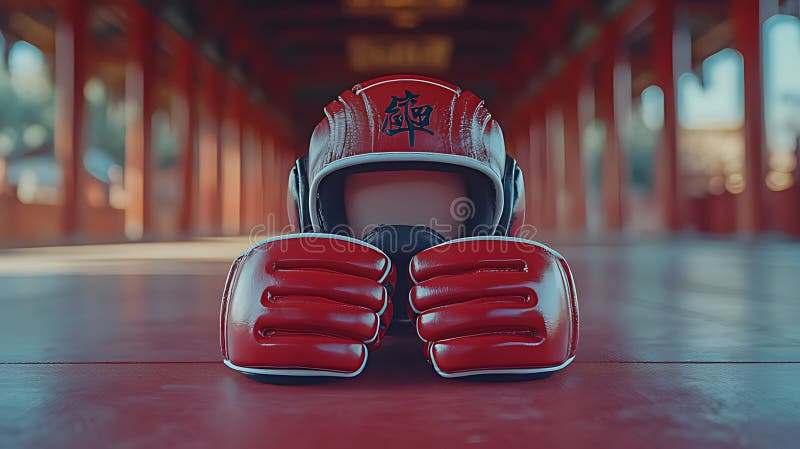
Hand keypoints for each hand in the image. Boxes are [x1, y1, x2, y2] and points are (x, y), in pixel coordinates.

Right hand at [221, 234, 393, 376]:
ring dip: (355, 323)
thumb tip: (382, 271)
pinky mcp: (248, 349)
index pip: (321, 252)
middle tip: (384, 303)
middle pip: (323, 285)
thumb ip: (321, 263)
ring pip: (315, 317)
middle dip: (363, 293)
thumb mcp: (287, 268)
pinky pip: (301, 352)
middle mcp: (254, 280)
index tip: (386, 270)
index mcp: (266, 253)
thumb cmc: (277, 293)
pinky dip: (335, 354)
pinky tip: (358, 356)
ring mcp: (248, 315)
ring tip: (376, 328)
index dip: (360, 260)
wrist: (233, 323)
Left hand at [409, 236, 577, 377]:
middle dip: (435, 293)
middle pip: (476, 285)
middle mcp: (546, 282)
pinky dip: (458, 353)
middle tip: (415, 302)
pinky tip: (436, 354)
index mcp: (535, 254)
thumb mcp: (515, 268)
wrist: (568, 325)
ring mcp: (550, 316)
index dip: (440, 260)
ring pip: (481, 317)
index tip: (415, 269)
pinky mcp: (547, 351)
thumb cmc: (524, 293)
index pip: (478, 252)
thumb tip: (422, 270)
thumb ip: (483, 264)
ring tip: (422, 326)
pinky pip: (493, 352)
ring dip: (441, 322)